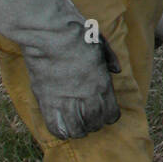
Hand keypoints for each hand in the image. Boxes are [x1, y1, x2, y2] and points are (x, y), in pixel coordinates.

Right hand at [0, 0, 122, 139]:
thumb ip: (110, 59)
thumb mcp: (100, 43)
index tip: (104, 113)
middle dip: (94, 123)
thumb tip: (116, 70)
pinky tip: (61, 126)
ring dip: (78, 130)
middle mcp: (86, 96)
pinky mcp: (46, 99)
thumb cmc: (75, 33)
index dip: (108, 116)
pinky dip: (59, 130)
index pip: (111, 115)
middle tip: (89, 119)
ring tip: (76, 125)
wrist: (49, 31)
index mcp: (102, 83)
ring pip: (76, 130)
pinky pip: (55, 126)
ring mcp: (66, 100)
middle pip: (94, 124)